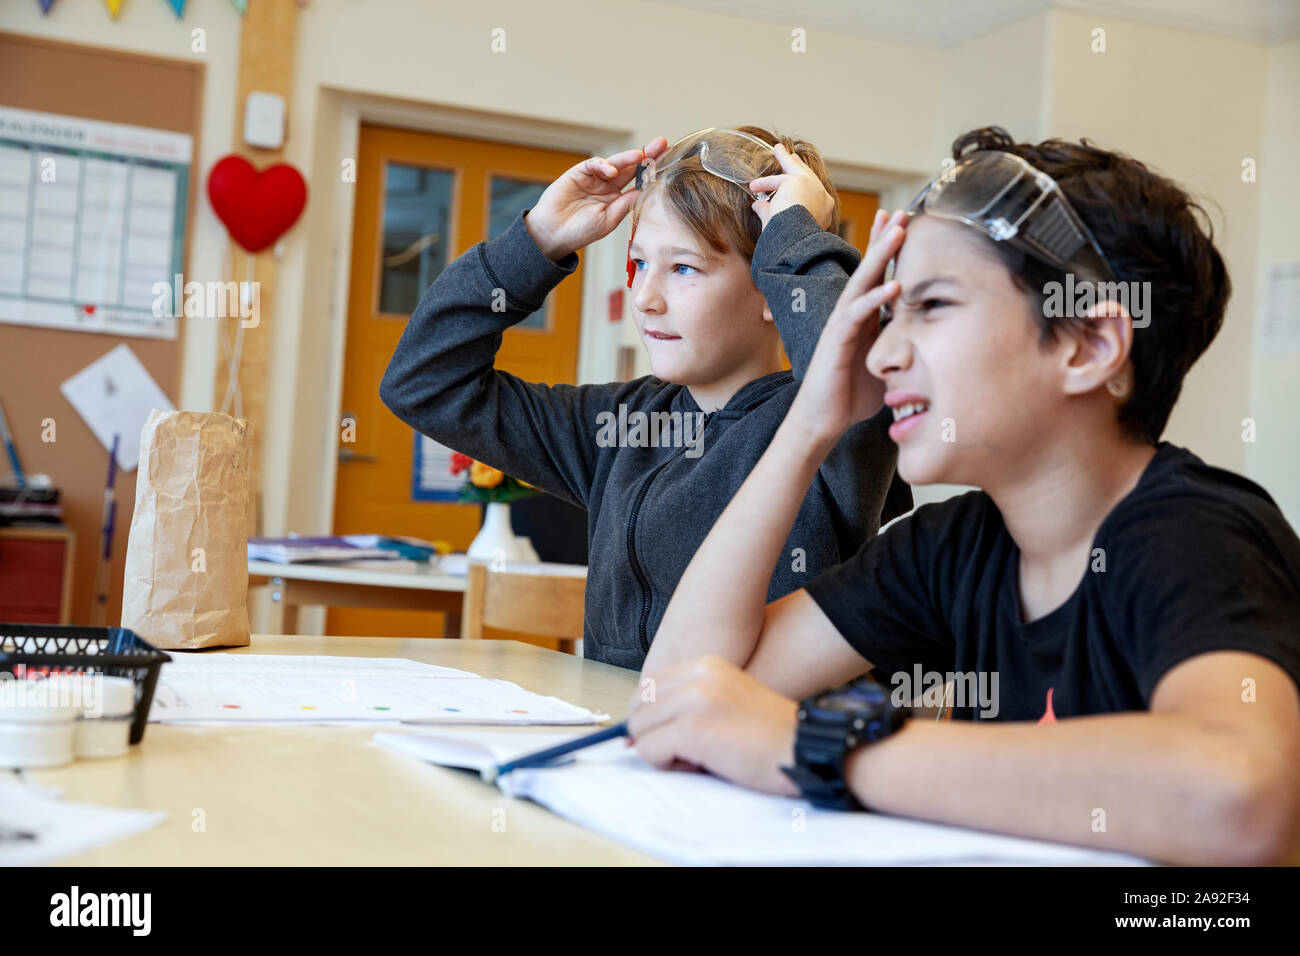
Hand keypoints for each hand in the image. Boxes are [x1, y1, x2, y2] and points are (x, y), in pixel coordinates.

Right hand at [524, 137, 668, 261]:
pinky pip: (594, 164)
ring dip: (629, 157)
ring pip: (616, 163)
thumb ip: (626, 204)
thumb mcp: (609, 220)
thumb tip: (645, 190)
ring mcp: (594, 178)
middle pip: (631, 167)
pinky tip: (611, 171)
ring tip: (641, 155)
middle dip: (647, 155)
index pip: (638, 181)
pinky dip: (604, 165)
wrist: (553, 234)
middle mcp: (608, 186)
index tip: (669, 162)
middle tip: (663, 144)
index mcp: (617, 198)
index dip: (652, 171)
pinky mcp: (579, 173)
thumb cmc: (580, 231)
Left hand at [627, 656, 800, 795]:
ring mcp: (694, 700)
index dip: (652, 716)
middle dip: (652, 733)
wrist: (805, 749)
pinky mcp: (693, 729)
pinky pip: (648, 749)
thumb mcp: (726, 701)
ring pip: (639, 727)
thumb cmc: (769, 736)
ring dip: (658, 750)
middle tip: (683, 750)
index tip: (671, 734)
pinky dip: (664, 764)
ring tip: (693, 757)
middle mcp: (698, 675)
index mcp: (705, 665)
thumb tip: (636, 730)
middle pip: (638, 705)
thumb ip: (686, 705)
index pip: (648, 686)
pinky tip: (695, 764)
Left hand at [748, 142, 834, 230]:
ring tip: (778, 149)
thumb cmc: (790, 237)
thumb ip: (769, 212)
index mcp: (823, 210)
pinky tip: (753, 186)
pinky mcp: (798, 182)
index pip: (812, 194)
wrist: (797, 239)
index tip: (797, 182)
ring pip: (798, 170)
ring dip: (786, 159)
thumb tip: (756, 205)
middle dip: (798, 166)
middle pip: (808, 176)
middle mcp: (822, 197)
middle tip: (793, 156)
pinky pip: (776, 182)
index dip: (803, 188)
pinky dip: (764, 184)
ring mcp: (812, 188)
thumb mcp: (780, 224)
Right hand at [786, 209, 906, 448]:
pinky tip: (894, 286)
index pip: (874, 277)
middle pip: (866, 270)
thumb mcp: (884, 367)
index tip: (902, 223)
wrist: (820, 423)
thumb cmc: (850, 397)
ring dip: (879, 257)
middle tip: (900, 212)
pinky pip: (856, 316)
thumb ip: (901, 350)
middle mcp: (848, 317)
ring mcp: (839, 328)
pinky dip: (875, 300)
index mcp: (860, 320)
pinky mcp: (835, 344)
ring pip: (860, 284)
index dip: (886, 250)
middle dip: (883, 240)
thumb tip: (930, 346)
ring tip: (898, 232)